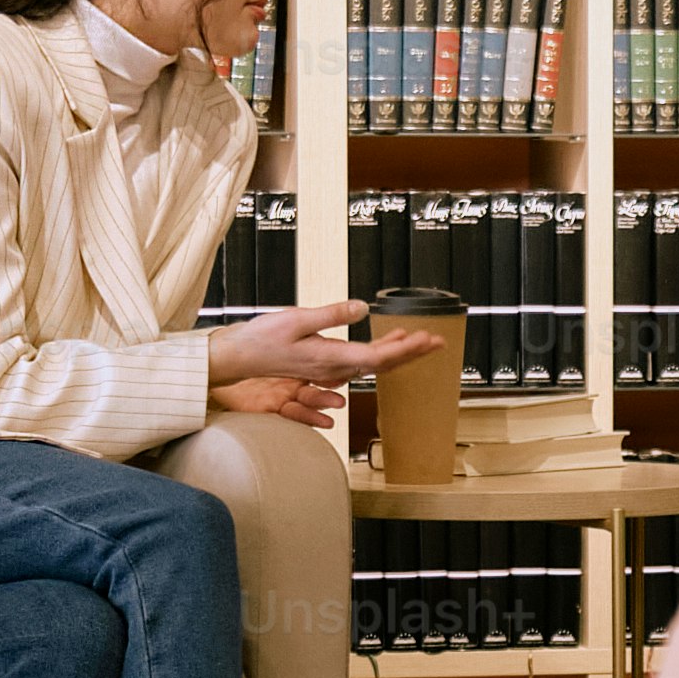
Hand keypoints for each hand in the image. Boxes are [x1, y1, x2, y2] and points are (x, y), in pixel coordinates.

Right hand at [207, 301, 436, 426]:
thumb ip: (332, 314)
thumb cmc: (263, 338)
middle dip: (412, 353)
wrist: (240, 358)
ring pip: (373, 364)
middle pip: (383, 364)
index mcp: (331, 357)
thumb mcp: (297, 319)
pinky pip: (360, 363)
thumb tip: (363, 307)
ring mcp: (329, 370)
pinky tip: (388, 343)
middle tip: (438, 342)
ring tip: (420, 339)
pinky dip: (380, 353)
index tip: (428, 340)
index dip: (406, 349)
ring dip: (399, 353)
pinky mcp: (324, 366)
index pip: (379, 356)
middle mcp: (334, 368)